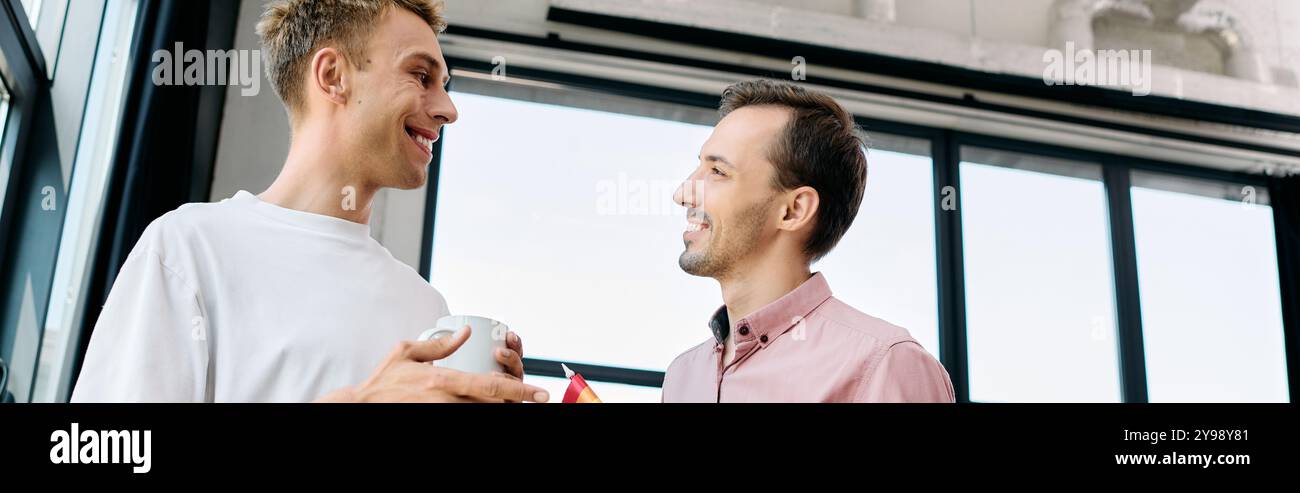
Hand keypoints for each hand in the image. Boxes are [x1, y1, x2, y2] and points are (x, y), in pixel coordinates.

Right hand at [314, 326, 548, 402]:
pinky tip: (493, 404)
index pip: (490, 385)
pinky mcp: (437, 417)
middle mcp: (447, 400)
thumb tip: (466, 333)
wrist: (363, 404)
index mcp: (443, 380)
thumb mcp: (408, 352)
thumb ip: (440, 344)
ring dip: (501, 406)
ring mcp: (442, 412)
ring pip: (482, 412)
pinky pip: (466, 416)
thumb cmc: (385, 379)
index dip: (519, 390)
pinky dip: (483, 410)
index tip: (539, 393)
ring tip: (518, 401)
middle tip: (538, 398)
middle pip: (492, 403)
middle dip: (518, 401)